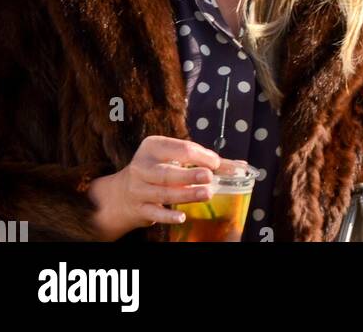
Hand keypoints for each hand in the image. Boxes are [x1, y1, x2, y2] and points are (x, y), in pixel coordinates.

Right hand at [87, 135, 225, 239]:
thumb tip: (240, 166)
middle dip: (190, 175)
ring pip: (164, 192)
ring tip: (206, 194)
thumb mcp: (173, 157)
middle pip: (168, 172)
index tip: (216, 164)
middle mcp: (142, 166)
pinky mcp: (139, 208)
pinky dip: (169, 216)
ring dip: (186, 194)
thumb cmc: (157, 169)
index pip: (180, 149)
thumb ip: (204, 160)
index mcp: (153, 146)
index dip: (200, 156)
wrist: (122, 193)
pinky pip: (155, 213)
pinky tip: (182, 216)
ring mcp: (138, 189)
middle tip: (209, 177)